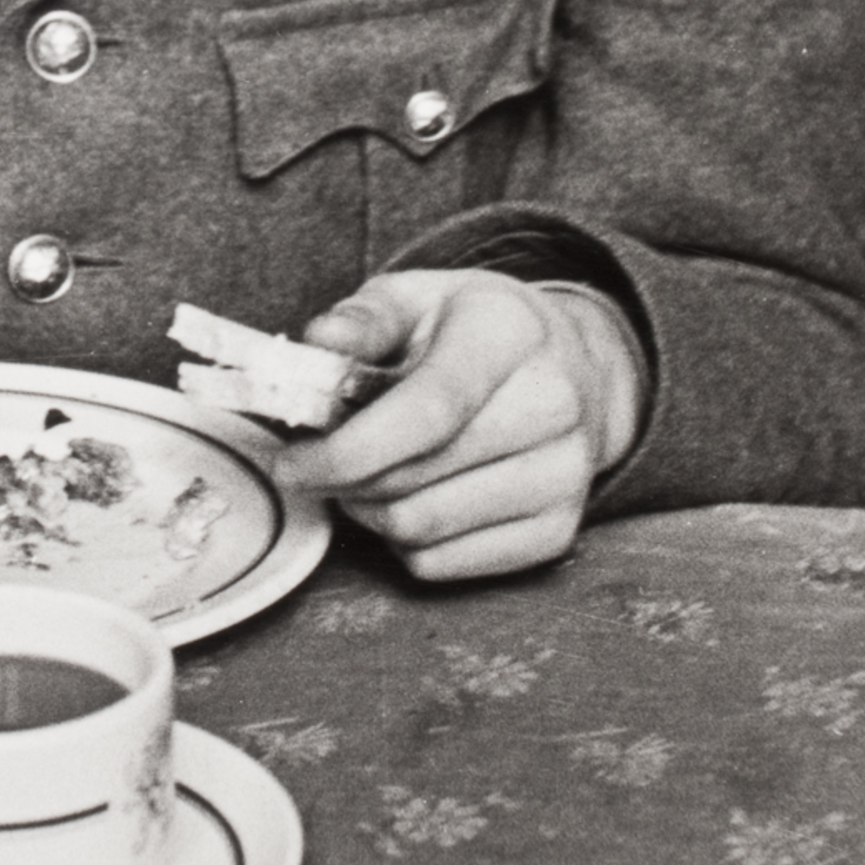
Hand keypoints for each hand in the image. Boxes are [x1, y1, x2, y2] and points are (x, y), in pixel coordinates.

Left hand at [274, 269, 646, 581]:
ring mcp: (563, 476)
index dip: (348, 448)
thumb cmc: (471, 331)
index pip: (428, 411)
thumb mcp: (416, 299)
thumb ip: (363, 320)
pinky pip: (444, 565)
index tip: (291, 463)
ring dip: (368, 510)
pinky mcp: (556, 532)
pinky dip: (404, 542)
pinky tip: (411, 495)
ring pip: (421, 529)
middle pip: (413, 479)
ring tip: (365, 473)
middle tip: (320, 460)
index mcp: (509, 333)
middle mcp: (552, 406)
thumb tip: (320, 341)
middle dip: (343, 478)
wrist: (572, 369)